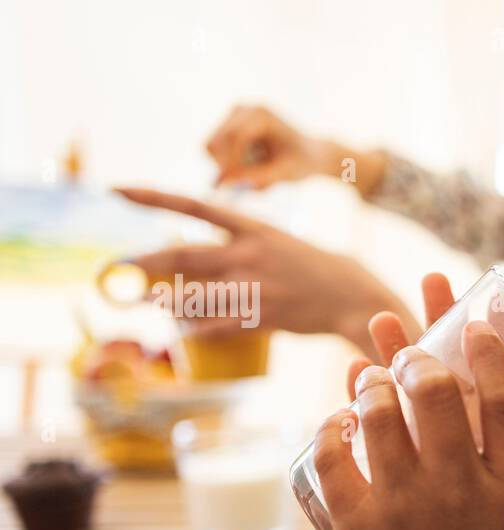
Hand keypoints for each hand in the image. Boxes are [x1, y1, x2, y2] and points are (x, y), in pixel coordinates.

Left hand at [113, 187, 412, 357]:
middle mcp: (250, 253)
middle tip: (119, 268)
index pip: (194, 206)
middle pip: (183, 255)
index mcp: (254, 227)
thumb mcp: (277, 242)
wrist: (352, 296)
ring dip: (163, 301)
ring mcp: (256, 286)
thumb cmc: (311, 269)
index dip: (152, 197)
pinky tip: (182, 331)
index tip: (116, 189)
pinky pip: (215, 326)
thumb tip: (192, 258)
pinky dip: (194, 329)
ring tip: (146, 302)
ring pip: (193, 295)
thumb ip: (238, 245)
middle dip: (145, 262)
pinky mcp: (263, 316)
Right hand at [204, 104, 386, 192]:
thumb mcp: (284, 174)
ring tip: (255, 176)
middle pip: (216, 142)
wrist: (310, 152)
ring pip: (212, 147)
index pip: (234, 138)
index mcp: (262, 115)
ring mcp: (233, 115)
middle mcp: (244, 109)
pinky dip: (229, 165)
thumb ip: (255, 178)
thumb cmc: (301, 162)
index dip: (229, 165)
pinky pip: (216, 151)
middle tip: (242, 187)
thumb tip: (222, 183)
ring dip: (228, 167)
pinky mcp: (228, 125)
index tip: (231, 189)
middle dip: (225, 168)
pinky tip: (251, 167)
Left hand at [315, 273, 503, 529]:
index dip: (491, 350)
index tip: (478, 321)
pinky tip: (334, 426)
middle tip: (413, 357)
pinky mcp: (357, 528)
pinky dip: (329, 432)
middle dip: (422, 357)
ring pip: (380, 414)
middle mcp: (460, 491)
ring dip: (373, 385)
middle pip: (439, 392)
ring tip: (370, 379)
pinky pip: (332, 458)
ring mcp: (405, 507)